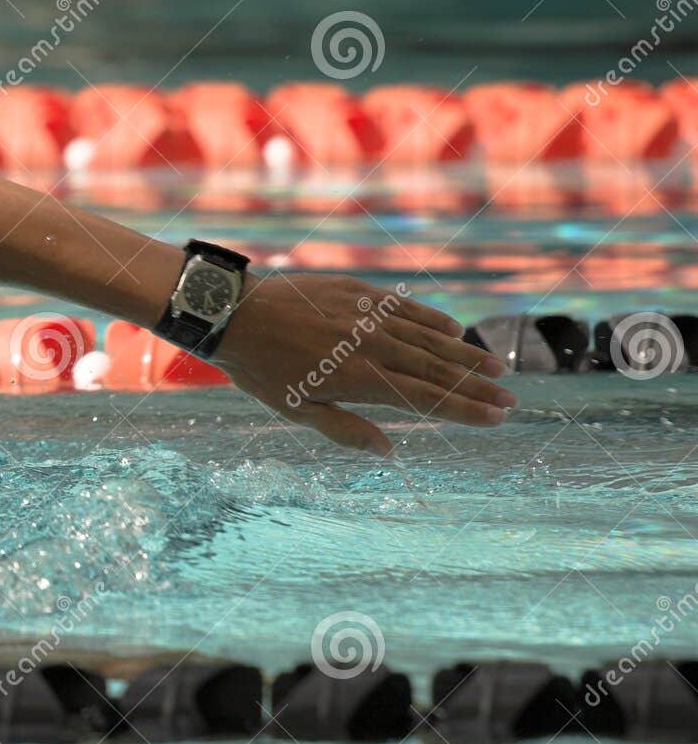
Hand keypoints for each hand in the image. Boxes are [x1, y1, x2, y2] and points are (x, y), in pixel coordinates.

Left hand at [213, 272, 514, 455]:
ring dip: (463, 354)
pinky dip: (431, 319)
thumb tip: (388, 450)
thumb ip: (346, 430)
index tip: (497, 417)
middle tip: (510, 399)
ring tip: (494, 368)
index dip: (464, 409)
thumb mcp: (296, 410)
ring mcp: (366, 316)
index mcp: (360, 380)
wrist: (234, 313)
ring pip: (427, 337)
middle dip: (476, 386)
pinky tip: (453, 330)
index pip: (425, 398)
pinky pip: (403, 307)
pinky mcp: (357, 293)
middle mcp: (372, 346)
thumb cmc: (260, 369)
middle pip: (436, 369)